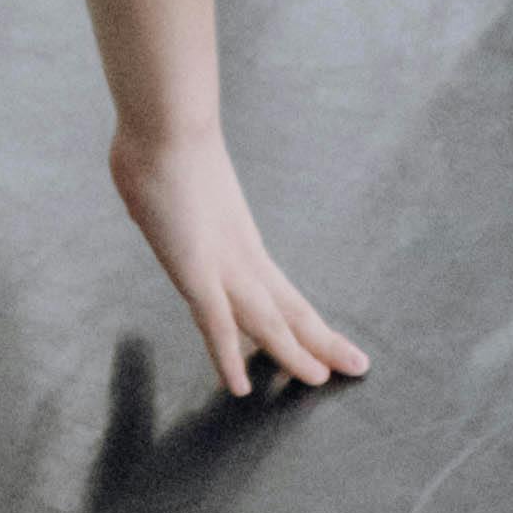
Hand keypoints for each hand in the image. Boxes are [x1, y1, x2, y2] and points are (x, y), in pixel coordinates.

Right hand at [108, 128, 371, 399]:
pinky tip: (238, 387)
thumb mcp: (175, 178)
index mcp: (236, 238)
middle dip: (319, 340)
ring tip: (321, 379)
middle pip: (286, 307)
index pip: (278, 290)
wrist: (165, 125)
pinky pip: (214, 323)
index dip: (301, 320)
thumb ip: (176, 198)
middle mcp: (237, 256)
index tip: (324, 342)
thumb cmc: (162, 141)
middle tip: (356, 365)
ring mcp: (218, 265)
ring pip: (264, 321)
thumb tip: (156, 190)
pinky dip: (227, 356)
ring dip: (292, 353)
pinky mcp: (194, 269)